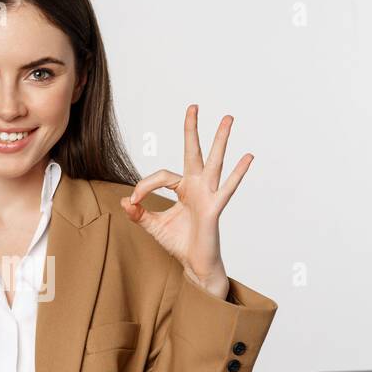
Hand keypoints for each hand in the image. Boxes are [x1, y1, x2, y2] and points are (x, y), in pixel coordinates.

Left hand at [120, 106, 254, 297]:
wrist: (195, 265)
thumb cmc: (179, 243)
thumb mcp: (152, 226)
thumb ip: (138, 213)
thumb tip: (124, 200)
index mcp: (183, 189)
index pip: (161, 176)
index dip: (144, 186)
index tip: (133, 200)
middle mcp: (197, 187)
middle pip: (193, 152)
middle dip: (192, 130)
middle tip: (193, 106)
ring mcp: (208, 195)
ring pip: (214, 162)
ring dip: (220, 140)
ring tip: (228, 118)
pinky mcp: (214, 208)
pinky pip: (227, 188)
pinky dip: (238, 173)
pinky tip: (247, 156)